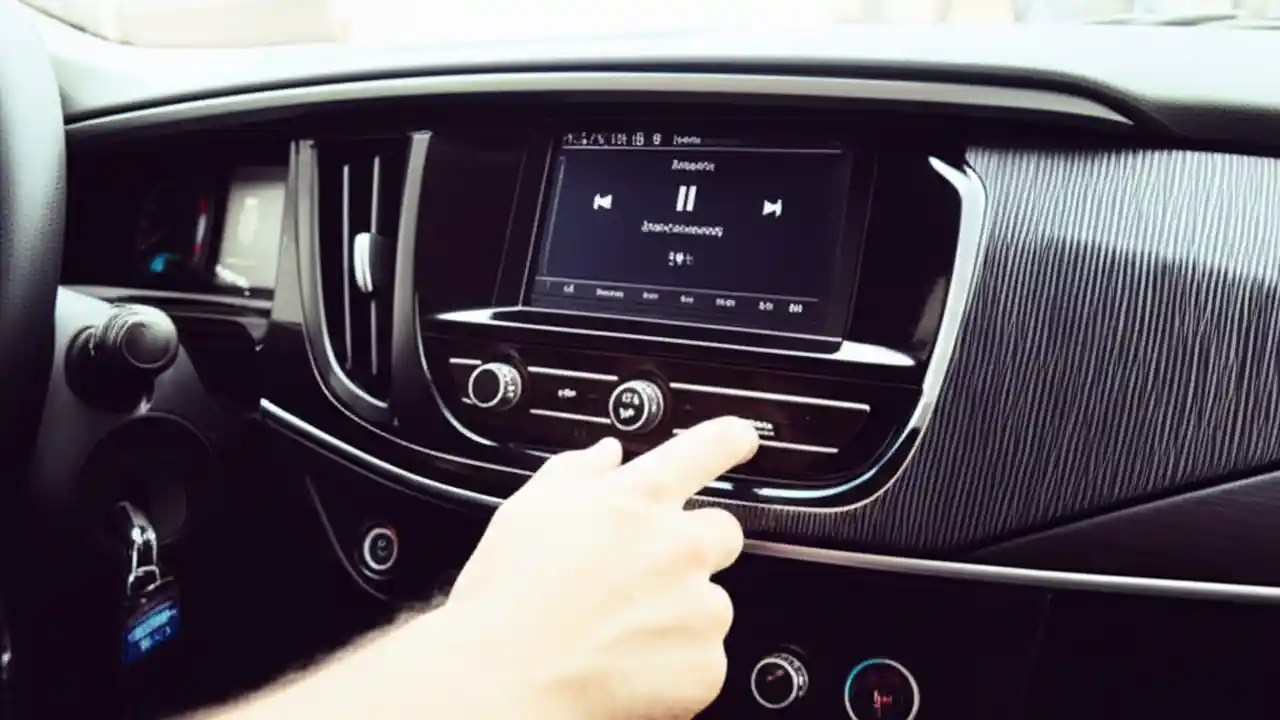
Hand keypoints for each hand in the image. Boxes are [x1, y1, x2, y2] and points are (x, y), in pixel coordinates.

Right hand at [445, 416, 758, 718]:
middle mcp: (680, 545)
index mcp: (640, 499)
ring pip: (711, 602)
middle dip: (692, 548)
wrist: (505, 680)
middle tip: (644, 575)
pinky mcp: (705, 665)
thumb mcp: (528, 509)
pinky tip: (629, 667)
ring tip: (621, 632)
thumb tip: (607, 453)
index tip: (740, 441)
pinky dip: (676, 667)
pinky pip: (704, 660)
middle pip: (722, 532)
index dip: (731, 439)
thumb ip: (577, 471)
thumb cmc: (507, 598)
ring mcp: (699, 607)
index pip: (710, 447)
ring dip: (681, 614)